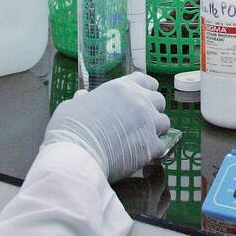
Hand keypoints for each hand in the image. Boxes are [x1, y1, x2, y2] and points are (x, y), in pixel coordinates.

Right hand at [42, 73, 169, 182]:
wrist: (78, 153)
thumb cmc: (71, 128)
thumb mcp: (72, 105)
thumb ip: (83, 99)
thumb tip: (82, 96)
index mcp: (121, 88)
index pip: (145, 80)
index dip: (145, 89)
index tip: (141, 97)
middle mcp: (139, 101)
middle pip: (159, 100)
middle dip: (152, 110)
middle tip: (139, 121)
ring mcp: (148, 122)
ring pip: (164, 122)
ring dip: (155, 130)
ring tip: (141, 139)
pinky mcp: (152, 145)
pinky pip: (161, 146)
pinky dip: (152, 151)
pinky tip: (141, 156)